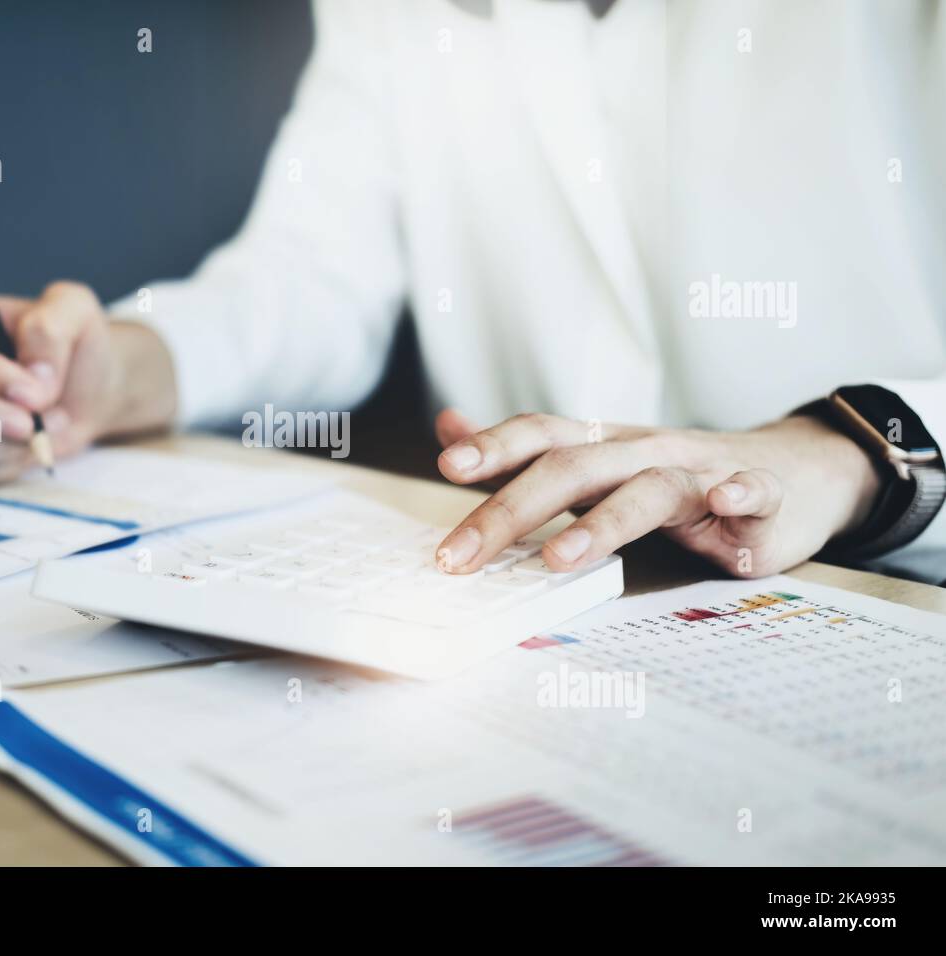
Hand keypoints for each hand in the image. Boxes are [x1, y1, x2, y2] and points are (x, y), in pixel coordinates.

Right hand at [0, 282, 175, 484]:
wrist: (84, 394)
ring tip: (47, 425)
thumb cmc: (73, 344)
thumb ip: (51, 328)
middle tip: (31, 425)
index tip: (33, 393)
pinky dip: (7, 463)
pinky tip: (30, 444)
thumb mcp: (75, 310)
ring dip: (6, 443)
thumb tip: (31, 378)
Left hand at [432, 408, 882, 577]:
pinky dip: (742, 494)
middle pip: (574, 470)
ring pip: (650, 489)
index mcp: (603, 446)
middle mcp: (644, 451)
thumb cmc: (680, 476)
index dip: (495, 446)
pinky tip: (727, 502)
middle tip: (461, 554)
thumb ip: (521, 454)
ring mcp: (703, 474)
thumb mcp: (595, 459)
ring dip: (603, 522)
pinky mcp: (761, 503)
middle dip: (511, 511)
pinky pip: (755, 492)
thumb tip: (447, 429)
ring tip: (559, 558)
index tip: (447, 465)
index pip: (541, 435)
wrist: (796, 470)